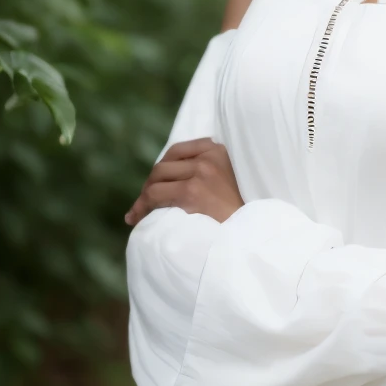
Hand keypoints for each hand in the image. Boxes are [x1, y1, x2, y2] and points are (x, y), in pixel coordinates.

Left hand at [125, 138, 242, 226]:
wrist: (249, 234)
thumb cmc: (238, 215)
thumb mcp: (227, 181)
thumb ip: (205, 171)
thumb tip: (169, 176)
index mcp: (219, 151)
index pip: (179, 150)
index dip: (163, 166)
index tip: (157, 183)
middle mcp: (210, 157)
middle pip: (165, 163)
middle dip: (151, 182)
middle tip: (145, 202)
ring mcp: (201, 173)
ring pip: (157, 177)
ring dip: (144, 195)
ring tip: (138, 212)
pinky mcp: (191, 192)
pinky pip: (155, 195)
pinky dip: (142, 206)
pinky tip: (136, 217)